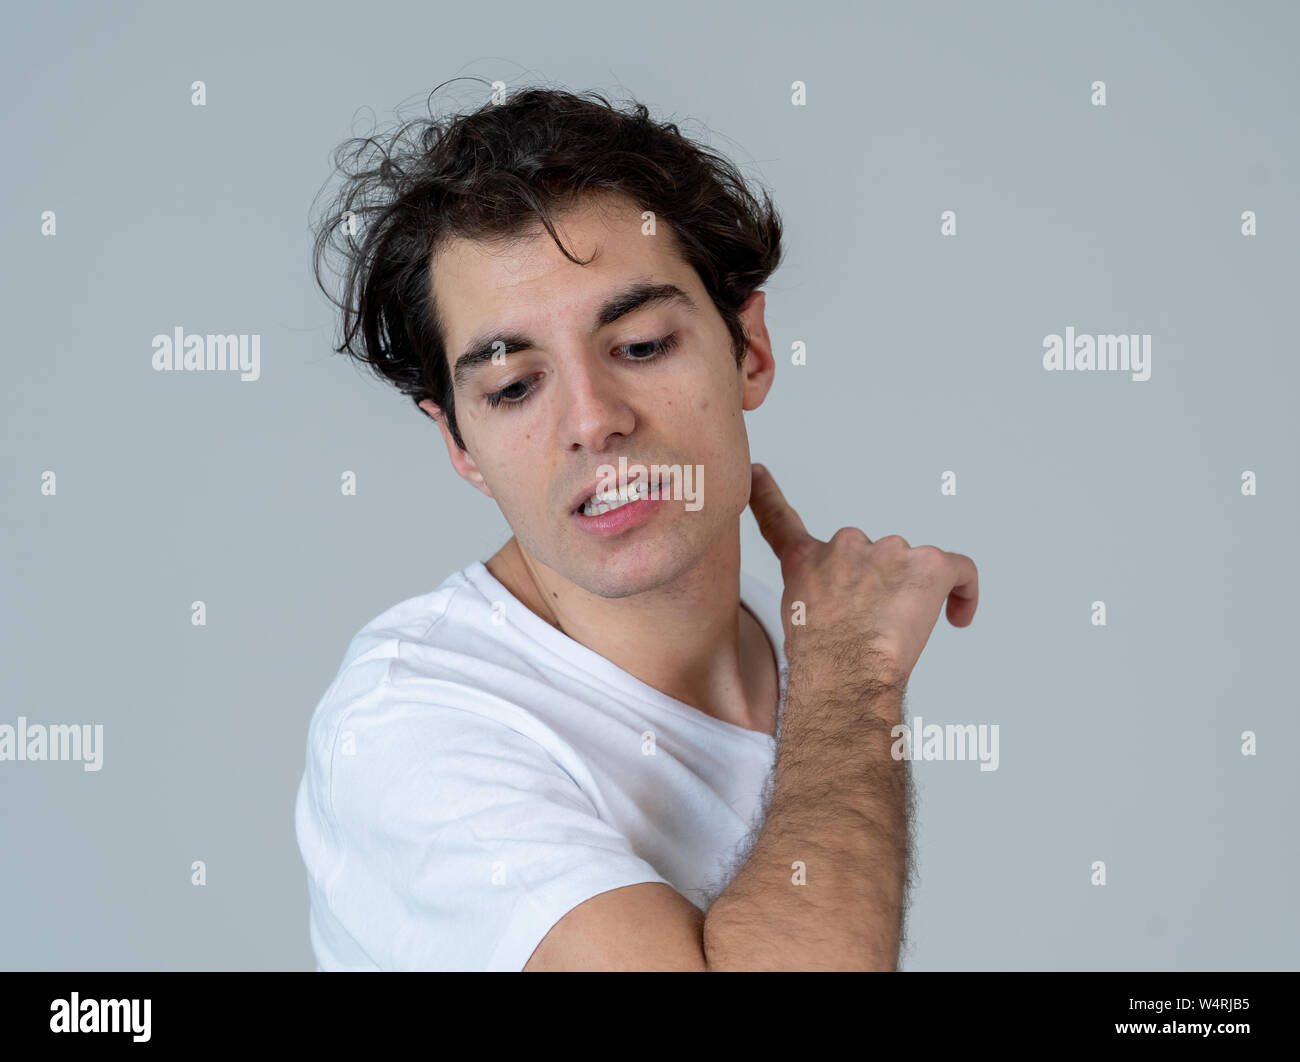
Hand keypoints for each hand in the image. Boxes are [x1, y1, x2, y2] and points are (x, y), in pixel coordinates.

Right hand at [747, 462, 977, 691]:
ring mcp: (890, 550)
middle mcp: (846, 544)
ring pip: (911, 569)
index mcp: (807, 559)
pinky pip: (958, 570)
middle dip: (878, 588)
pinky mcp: (930, 565)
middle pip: (871, 559)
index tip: (756, 473)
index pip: (782, 521)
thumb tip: (837, 617)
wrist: (845, 669)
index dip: (767, 495)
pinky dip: (963, 593)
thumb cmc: (822, 660)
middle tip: (875, 627)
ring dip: (910, 595)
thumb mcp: (795, 625)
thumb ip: (814, 601)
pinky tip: (957, 617)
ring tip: (899, 633)